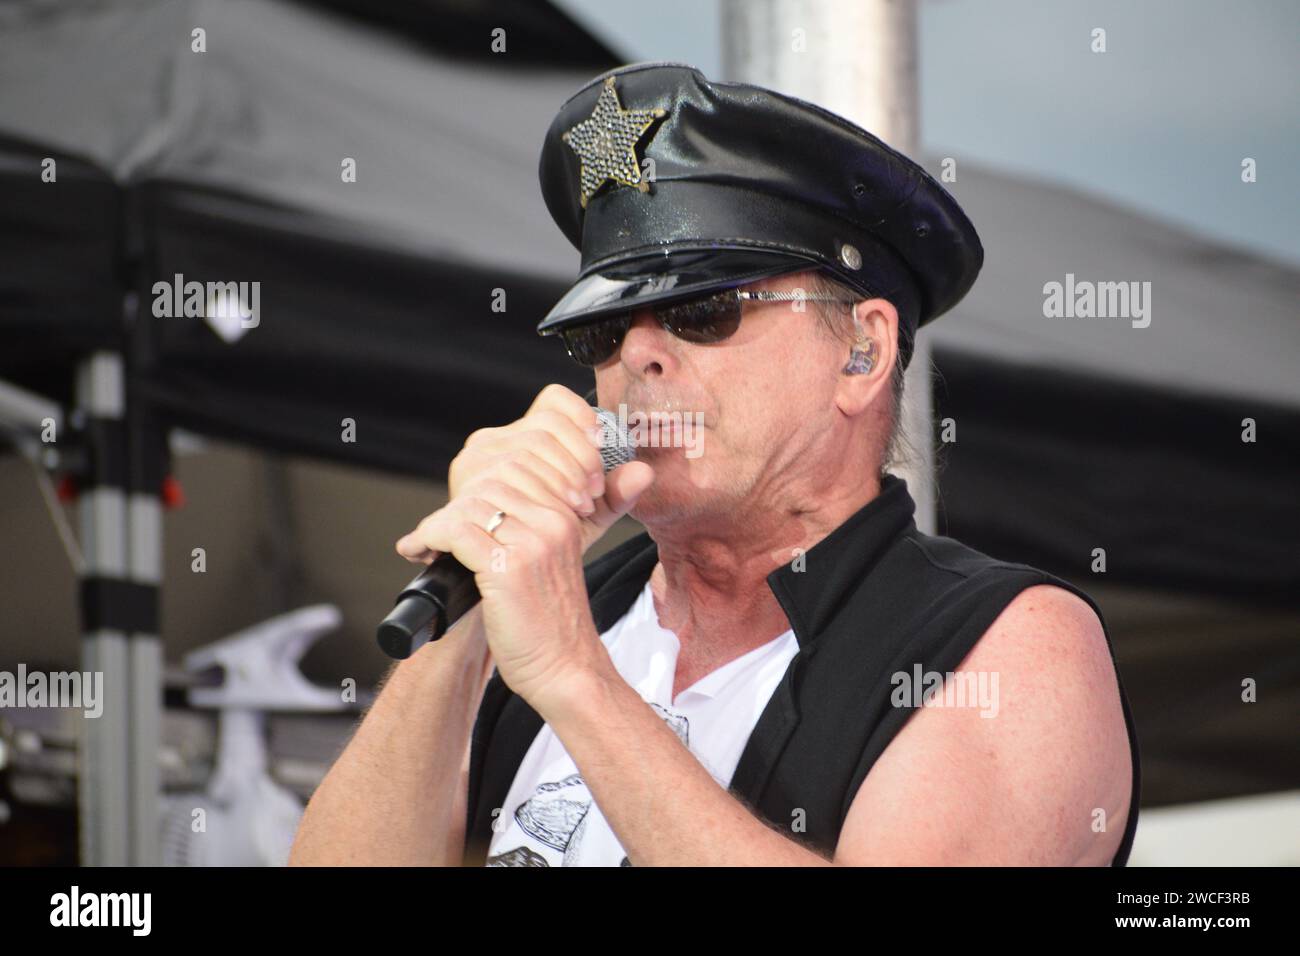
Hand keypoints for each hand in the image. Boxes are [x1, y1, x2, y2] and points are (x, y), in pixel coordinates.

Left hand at [394, 384, 654, 706]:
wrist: (567, 670)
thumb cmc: (550, 628)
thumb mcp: (547, 567)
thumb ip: (522, 534)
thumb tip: (474, 513)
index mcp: (563, 519)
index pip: (512, 473)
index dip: (472, 492)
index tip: (453, 515)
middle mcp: (552, 523)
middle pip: (489, 483)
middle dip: (453, 505)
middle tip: (432, 532)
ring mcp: (534, 542)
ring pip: (470, 504)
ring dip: (436, 524)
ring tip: (424, 545)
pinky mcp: (509, 567)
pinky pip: (456, 531)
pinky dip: (429, 538)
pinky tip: (420, 552)